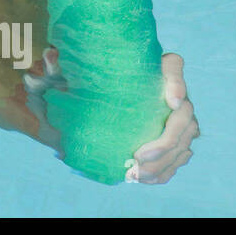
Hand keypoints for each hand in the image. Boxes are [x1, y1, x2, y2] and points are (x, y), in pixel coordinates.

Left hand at [25, 48, 198, 183]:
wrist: (73, 114)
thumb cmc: (71, 90)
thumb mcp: (61, 78)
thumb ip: (56, 66)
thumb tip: (50, 56)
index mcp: (147, 68)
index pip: (173, 65)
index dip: (177, 81)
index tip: (171, 101)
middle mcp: (167, 91)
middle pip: (185, 113)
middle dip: (169, 138)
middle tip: (139, 156)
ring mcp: (174, 118)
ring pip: (186, 139)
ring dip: (165, 161)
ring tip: (137, 172)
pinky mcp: (171, 140)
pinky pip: (179, 157)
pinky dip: (164, 170)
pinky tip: (144, 178)